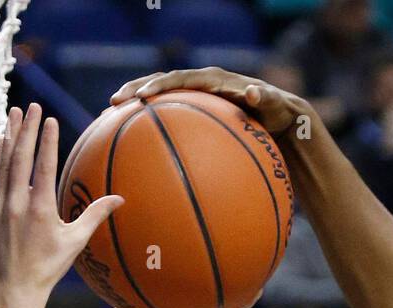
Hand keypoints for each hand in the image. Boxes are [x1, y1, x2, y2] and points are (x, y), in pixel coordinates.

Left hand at [0, 104, 123, 305]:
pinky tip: (2, 140)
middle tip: (32, 105)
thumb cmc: (47, 268)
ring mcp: (0, 205)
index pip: (43, 166)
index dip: (46, 140)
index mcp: (40, 210)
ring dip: (10, 135)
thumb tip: (119, 199)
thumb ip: (95, 216)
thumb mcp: (74, 243)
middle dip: (27, 129)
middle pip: (21, 157)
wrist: (13, 288)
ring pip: (4, 162)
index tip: (49, 119)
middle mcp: (17, 203)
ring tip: (15, 113)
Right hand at [111, 68, 307, 137]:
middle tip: (114, 102)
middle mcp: (202, 83)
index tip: (142, 96)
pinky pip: (171, 115)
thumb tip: (252, 91)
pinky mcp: (198, 111)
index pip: (180, 79)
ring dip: (138, 103)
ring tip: (113, 116)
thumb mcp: (274, 105)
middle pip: (161, 82)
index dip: (160, 86)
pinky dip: (153, 123)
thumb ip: (263, 98)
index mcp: (214, 80)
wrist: (279, 116)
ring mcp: (198, 97)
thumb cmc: (277, 112)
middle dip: (136, 90)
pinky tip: (137, 143)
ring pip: (161, 97)